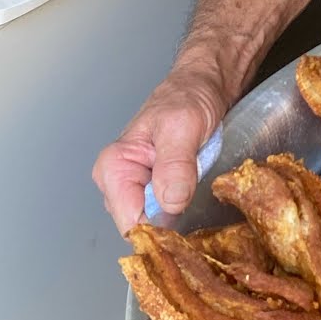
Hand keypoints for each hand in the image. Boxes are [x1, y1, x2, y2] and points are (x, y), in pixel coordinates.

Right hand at [92, 66, 228, 234]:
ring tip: (206, 207)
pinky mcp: (158, 193)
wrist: (204, 87)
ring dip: (182, 223)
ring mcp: (139, 190)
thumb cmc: (188, 99)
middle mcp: (120, 183)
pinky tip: (203, 207)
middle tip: (204, 219)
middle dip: (172, 230)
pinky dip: (186, 216)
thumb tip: (169, 204)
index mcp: (115, 168)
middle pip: (142, 228)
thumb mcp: (183, 128)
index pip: (129, 222)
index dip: (159, 232)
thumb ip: (174, 165)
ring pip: (157, 226)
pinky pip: (169, 217)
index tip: (189, 230)